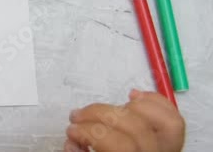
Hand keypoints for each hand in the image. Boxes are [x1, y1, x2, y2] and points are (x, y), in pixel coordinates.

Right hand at [65, 90, 184, 151]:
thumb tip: (71, 144)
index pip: (121, 146)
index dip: (92, 133)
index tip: (71, 132)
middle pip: (136, 128)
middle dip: (99, 114)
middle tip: (76, 117)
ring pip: (163, 121)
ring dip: (126, 107)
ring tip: (103, 110)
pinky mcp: (170, 144)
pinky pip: (173, 118)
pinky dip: (154, 102)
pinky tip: (132, 98)